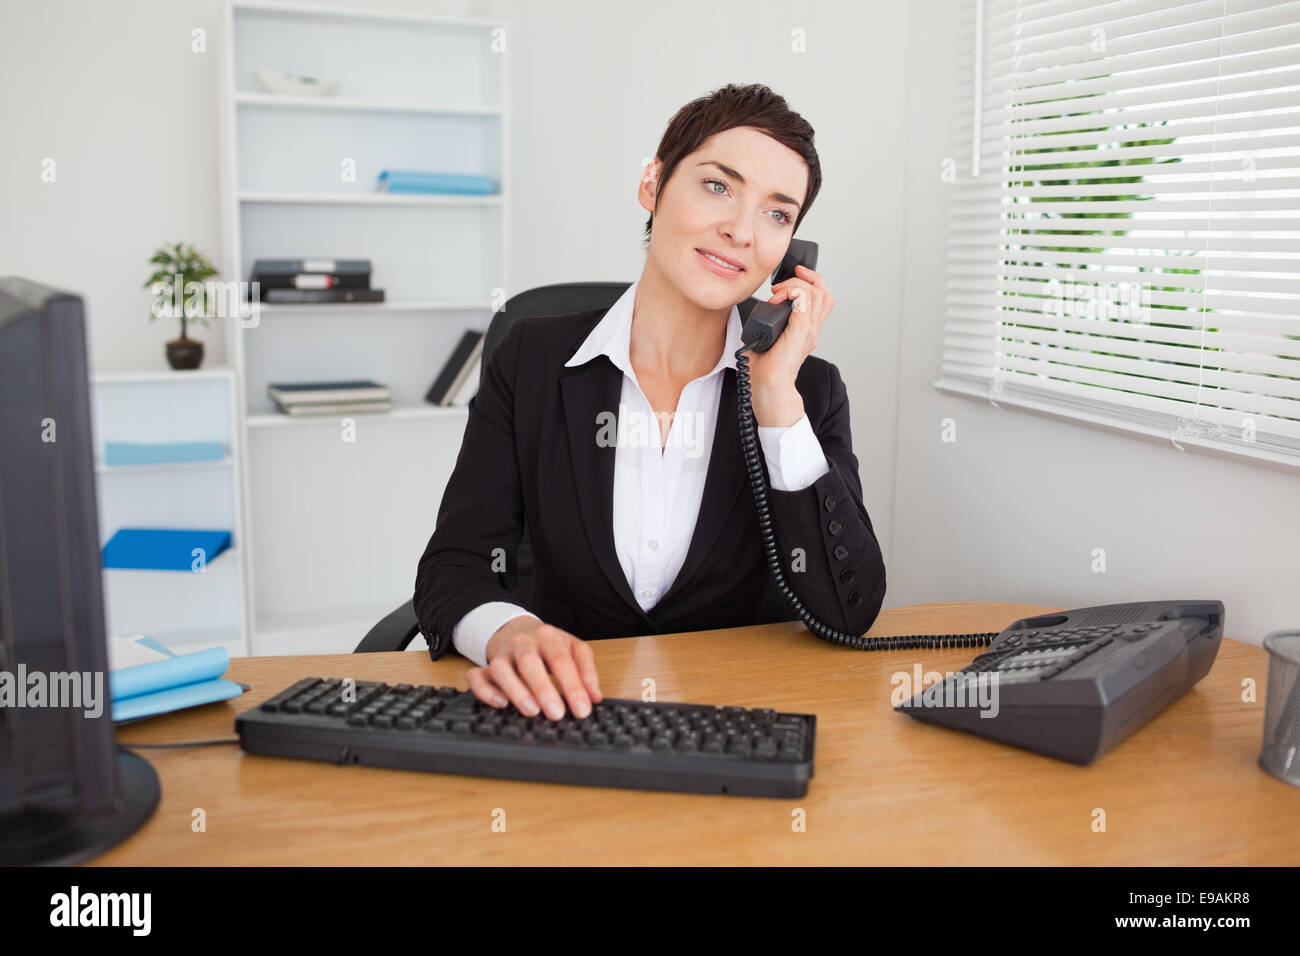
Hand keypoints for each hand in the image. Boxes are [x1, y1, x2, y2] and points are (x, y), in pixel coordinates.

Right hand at [465, 615, 602, 718]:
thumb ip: (586, 671)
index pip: (561, 660)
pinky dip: (485, 691)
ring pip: (501, 669)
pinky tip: (501, 704)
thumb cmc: (549, 644)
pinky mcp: (485, 667)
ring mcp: (502, 654)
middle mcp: (522, 643)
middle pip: (530, 662)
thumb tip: (595, 697)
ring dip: (516, 691)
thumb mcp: (573, 649)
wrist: (517, 628)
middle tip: (557, 714)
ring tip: (532, 711)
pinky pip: (476, 677)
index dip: (573, 686)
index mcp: (548, 636)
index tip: (582, 709)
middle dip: (543, 689)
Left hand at [744, 264, 834, 422]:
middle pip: (824, 293)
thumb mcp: (766, 340)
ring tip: (779, 290)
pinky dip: (791, 291)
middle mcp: (812, 330)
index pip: (820, 301)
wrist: (768, 386)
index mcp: (806, 332)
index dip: (811, 283)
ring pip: (818, 293)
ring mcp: (809, 330)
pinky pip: (805, 299)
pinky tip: (776, 298)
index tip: (792, 277)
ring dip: (797, 284)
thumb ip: (766, 326)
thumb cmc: (764, 371)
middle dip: (809, 277)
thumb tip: (757, 314)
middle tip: (790, 275)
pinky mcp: (802, 330)